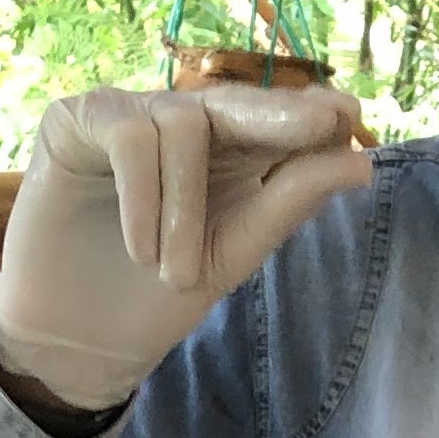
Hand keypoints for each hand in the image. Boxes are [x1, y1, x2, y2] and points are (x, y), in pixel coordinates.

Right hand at [0, 82, 372, 408]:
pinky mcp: (77, 120)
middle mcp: (181, 122)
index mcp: (228, 151)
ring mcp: (129, 115)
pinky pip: (130, 135)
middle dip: (281, 114)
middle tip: (326, 123)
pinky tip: (141, 250)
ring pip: (184, 126)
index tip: (350, 121)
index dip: (311, 115)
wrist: (79, 335)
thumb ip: (287, 203)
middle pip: (237, 102)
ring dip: (186, 210)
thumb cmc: (157, 292)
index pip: (275, 119)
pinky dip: (143, 197)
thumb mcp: (233, 252)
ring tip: (174, 273)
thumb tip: (361, 163)